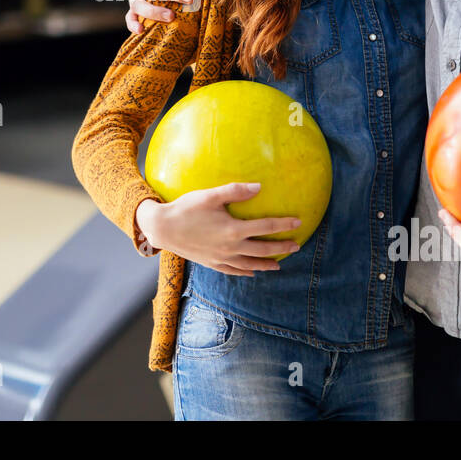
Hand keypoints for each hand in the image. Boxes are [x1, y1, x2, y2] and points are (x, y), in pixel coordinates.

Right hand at [135, 182, 300, 274]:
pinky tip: (251, 272)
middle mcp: (230, 247)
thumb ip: (235, 191)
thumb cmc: (186, 208)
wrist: (162, 228)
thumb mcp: (210, 196)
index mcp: (233, 229)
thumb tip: (259, 187)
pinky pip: (233, 270)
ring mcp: (221, 258)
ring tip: (278, 265)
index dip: (283, 225)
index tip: (298, 222)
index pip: (265, 227)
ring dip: (266, 264)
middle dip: (281, 247)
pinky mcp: (211, 263)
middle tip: (296, 245)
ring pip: (250, 264)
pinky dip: (245, 272)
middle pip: (262, 249)